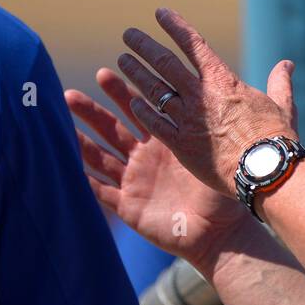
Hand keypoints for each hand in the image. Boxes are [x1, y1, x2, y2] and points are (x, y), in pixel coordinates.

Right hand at [66, 68, 249, 268]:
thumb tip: (247, 84)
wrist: (222, 234)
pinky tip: (64, 167)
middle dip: (92, 111)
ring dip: (79, 141)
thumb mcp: (218, 151)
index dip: (121, 92)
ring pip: (100, 156)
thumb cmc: (224, 193)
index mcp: (165, 141)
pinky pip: (101, 192)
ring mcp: (135, 181)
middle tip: (70, 94)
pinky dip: (83, 180)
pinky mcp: (129, 207)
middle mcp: (145, 157)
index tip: (106, 70)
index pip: (139, 109)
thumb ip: (216, 121)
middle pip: (112, 128)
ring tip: (58, 125)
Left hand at [115, 8, 297, 197]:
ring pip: (153, 89)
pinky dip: (141, 110)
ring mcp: (187, 119)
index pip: (193, 44)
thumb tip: (287, 64)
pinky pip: (154, 123)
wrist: (265, 172)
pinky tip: (131, 102)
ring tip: (121, 61)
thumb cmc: (276, 138)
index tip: (160, 13)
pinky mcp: (180, 145)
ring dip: (135, 73)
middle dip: (143, 46)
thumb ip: (280, 82)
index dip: (175, 26)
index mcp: (222, 80)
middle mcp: (199, 95)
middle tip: (128, 35)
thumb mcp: (282, 104)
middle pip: (163, 63)